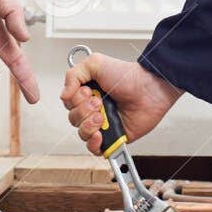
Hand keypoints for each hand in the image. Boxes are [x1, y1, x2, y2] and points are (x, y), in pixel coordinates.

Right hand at [60, 53, 182, 154]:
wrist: (148, 89)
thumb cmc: (127, 76)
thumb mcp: (95, 63)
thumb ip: (73, 75)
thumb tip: (63, 95)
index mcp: (88, 92)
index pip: (69, 104)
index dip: (75, 100)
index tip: (87, 92)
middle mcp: (94, 109)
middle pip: (73, 119)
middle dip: (84, 111)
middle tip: (99, 102)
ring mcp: (103, 124)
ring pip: (82, 133)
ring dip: (88, 125)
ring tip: (101, 116)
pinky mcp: (113, 138)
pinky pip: (94, 148)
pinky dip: (94, 144)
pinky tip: (99, 134)